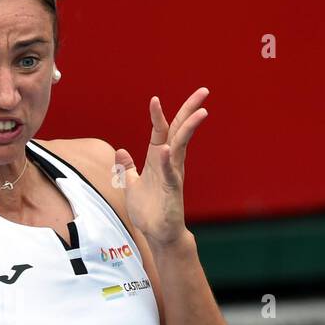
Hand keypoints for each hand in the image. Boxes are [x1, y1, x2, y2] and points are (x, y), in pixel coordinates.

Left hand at [113, 87, 209, 246]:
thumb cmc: (148, 210)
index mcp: (158, 159)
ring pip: (182, 146)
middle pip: (180, 130)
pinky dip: (167, 160)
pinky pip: (170, 172)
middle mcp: (169, 162)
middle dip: (190, 110)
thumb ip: (126, 167)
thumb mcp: (131, 185)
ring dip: (189, 128)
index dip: (157, 115)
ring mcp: (173, 175)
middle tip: (204, 91)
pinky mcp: (172, 190)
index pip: (161, 131)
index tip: (155, 99)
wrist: (157, 233)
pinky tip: (166, 148)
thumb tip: (120, 151)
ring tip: (200, 112)